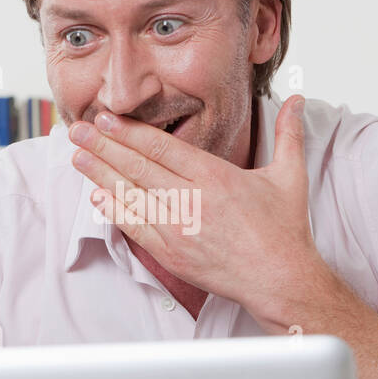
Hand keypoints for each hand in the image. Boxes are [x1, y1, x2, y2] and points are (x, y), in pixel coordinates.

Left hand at [67, 95, 326, 329]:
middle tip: (77, 130)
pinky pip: (136, 228)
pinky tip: (97, 196)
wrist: (280, 280)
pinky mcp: (172, 255)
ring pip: (131, 196)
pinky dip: (114, 211)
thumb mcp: (290, 175)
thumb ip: (289, 133)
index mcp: (215, 177)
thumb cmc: (285, 230)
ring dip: (101, 175)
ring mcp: (178, 229)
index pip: (161, 147)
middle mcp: (192, 201)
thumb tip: (300, 98)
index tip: (106, 118)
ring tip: (78, 156)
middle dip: (103, 146)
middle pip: (138, 167)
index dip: (129, 131)